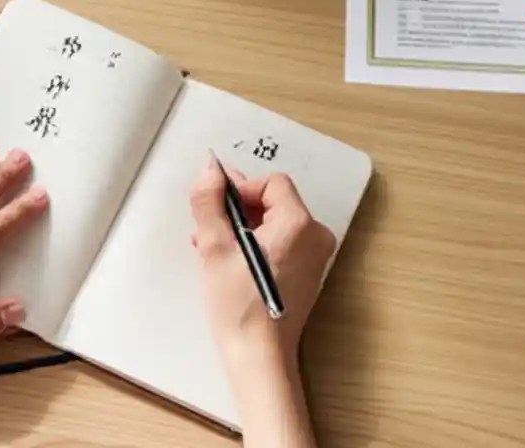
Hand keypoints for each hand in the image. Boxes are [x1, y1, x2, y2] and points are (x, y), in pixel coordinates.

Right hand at [190, 157, 334, 446]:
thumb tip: (209, 168)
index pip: (270, 182)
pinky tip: (232, 262)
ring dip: (244, 228)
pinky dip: (257, 244)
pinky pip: (282, 242)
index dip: (240, 189)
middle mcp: (315, 236)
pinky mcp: (308, 272)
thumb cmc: (240, 307)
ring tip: (215, 249)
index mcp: (299, 224)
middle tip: (211, 230)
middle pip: (274, 201)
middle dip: (239, 210)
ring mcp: (315, 256)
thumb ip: (209, 201)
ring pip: (275, 222)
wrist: (258, 355)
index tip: (218, 209)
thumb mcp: (215, 246)